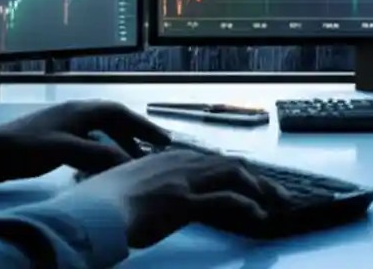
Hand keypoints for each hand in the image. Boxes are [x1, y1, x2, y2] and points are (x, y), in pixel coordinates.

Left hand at [0, 100, 170, 185]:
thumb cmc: (22, 148)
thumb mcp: (61, 150)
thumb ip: (95, 154)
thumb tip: (127, 161)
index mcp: (78, 111)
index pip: (118, 113)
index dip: (142, 125)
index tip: (161, 140)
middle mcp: (74, 114)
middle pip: (113, 120)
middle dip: (135, 133)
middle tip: (156, 150)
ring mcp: (63, 126)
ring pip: (101, 131)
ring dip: (120, 143)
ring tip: (135, 160)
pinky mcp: (54, 140)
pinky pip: (88, 142)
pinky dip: (103, 151)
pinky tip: (104, 165)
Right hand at [67, 148, 293, 247]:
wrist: (92, 213)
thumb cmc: (99, 206)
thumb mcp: (124, 188)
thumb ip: (143, 188)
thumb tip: (149, 199)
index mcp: (164, 158)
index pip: (209, 160)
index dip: (232, 171)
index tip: (248, 182)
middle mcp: (177, 163)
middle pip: (229, 164)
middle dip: (257, 178)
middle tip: (277, 192)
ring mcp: (183, 181)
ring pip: (234, 175)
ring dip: (262, 188)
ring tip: (280, 201)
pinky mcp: (185, 201)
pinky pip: (226, 199)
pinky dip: (248, 205)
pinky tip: (260, 214)